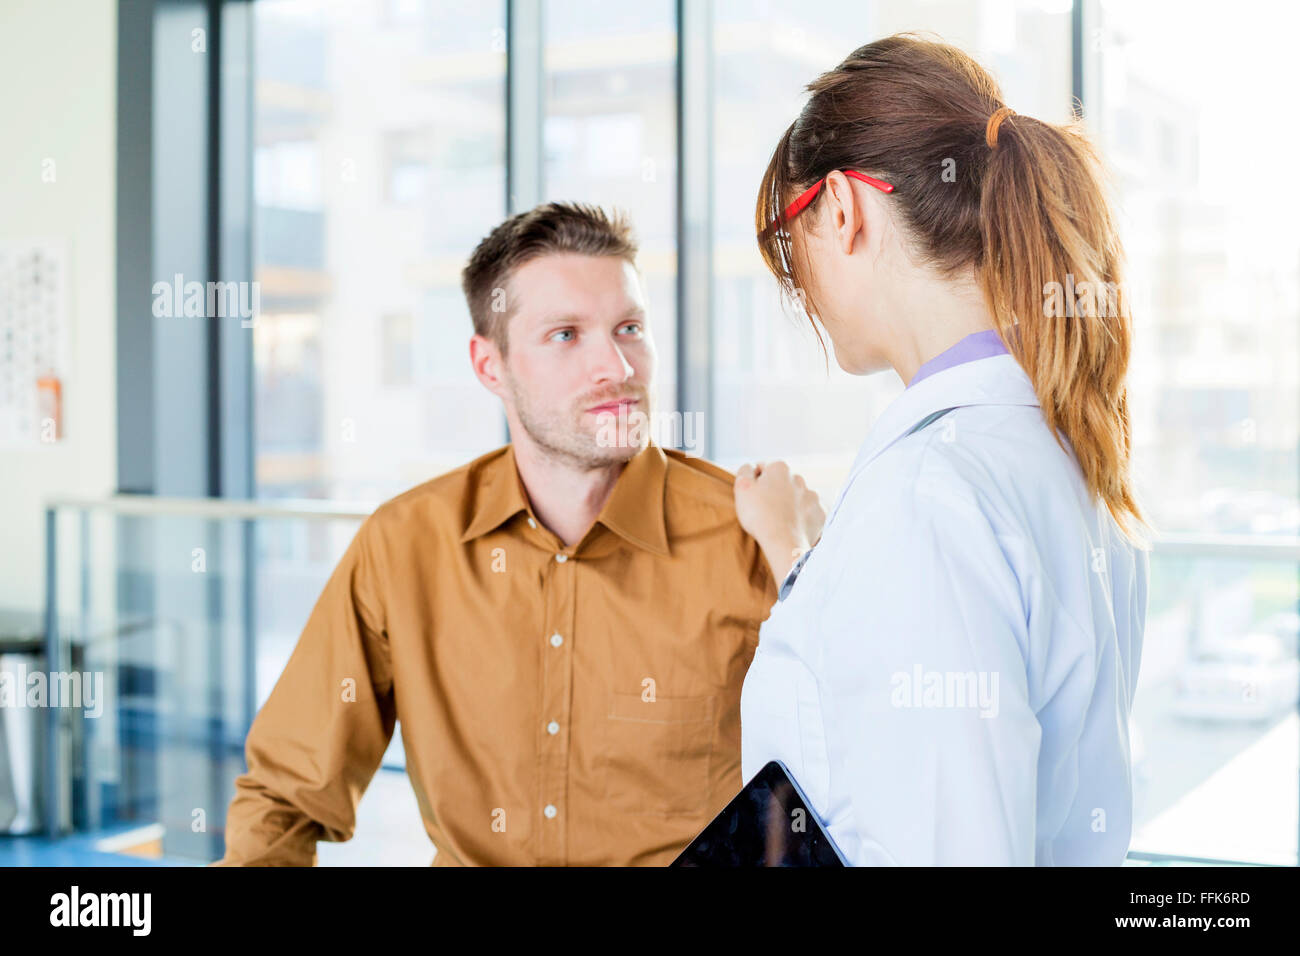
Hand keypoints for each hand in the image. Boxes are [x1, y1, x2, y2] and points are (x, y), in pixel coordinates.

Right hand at [733, 460, 825, 581]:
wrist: (783, 543)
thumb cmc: (759, 514)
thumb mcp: (742, 487)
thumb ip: (744, 471)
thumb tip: (750, 467)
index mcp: (780, 469)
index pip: (764, 469)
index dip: (755, 483)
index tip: (752, 498)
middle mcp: (799, 479)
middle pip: (783, 483)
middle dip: (775, 492)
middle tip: (764, 510)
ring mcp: (812, 497)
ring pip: (798, 498)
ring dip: (790, 504)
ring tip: (778, 521)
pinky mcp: (820, 514)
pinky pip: (809, 513)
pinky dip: (802, 518)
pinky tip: (792, 527)